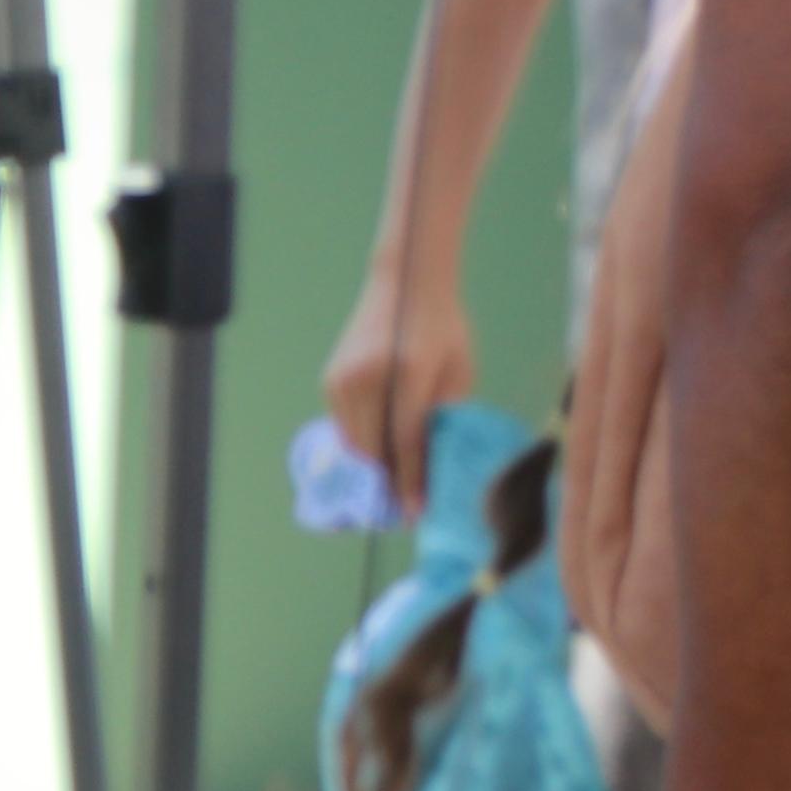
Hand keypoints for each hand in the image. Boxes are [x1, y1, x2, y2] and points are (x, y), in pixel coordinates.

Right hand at [323, 278, 475, 508]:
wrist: (405, 279)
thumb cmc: (443, 325)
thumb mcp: (459, 369)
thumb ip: (444, 416)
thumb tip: (429, 465)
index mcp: (410, 370)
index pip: (405, 440)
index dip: (410, 480)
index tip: (414, 511)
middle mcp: (369, 375)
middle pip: (373, 448)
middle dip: (388, 481)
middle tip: (402, 505)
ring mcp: (344, 378)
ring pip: (354, 442)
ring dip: (373, 464)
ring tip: (392, 481)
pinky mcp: (331, 380)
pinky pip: (345, 426)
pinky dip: (361, 441)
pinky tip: (378, 447)